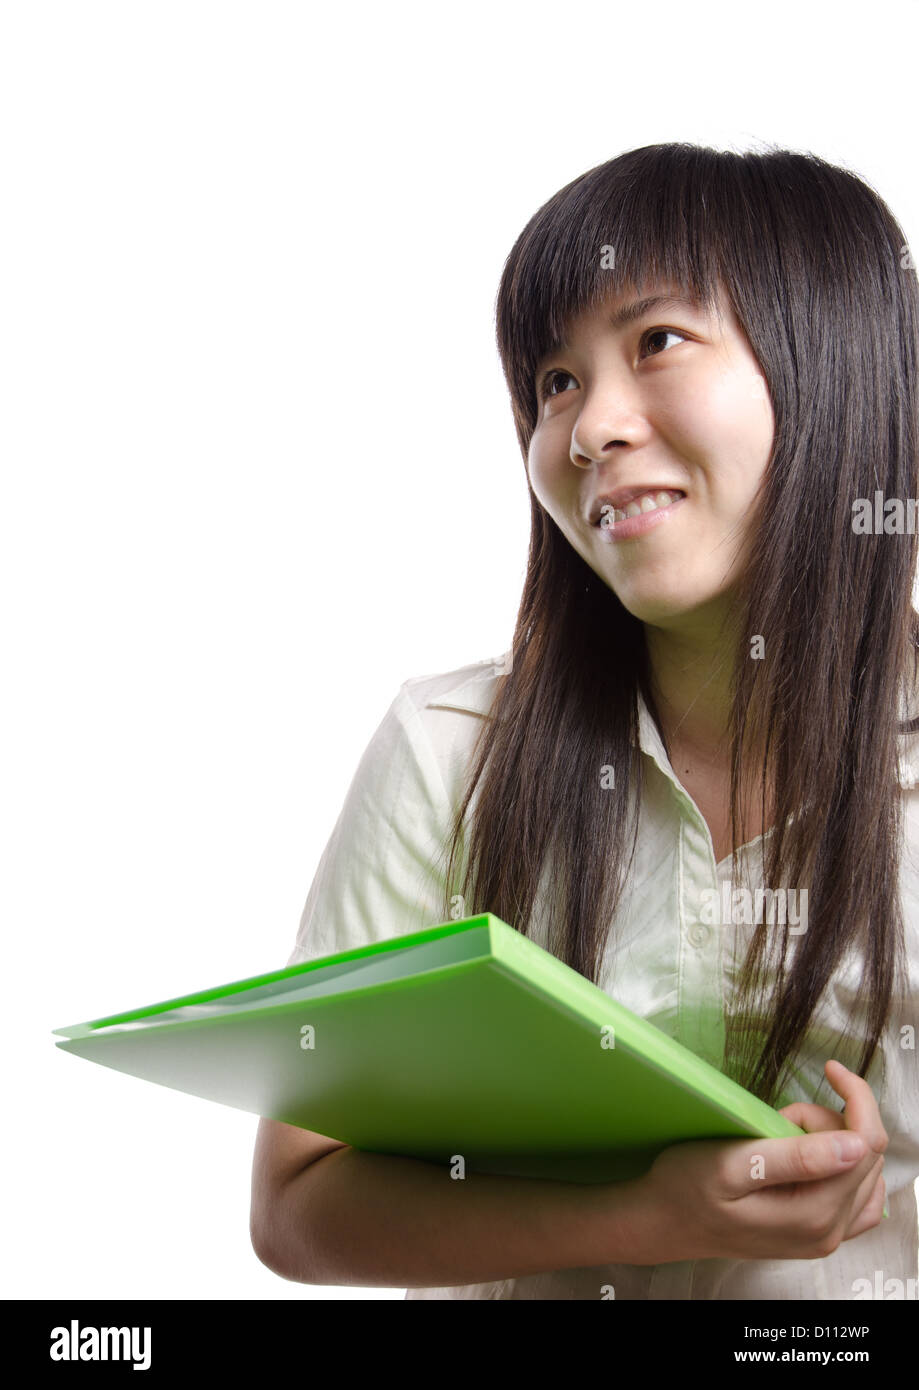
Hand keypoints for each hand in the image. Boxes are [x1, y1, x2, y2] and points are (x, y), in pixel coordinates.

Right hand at [629, 1059, 887, 1263]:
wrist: (665, 1223)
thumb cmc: (687, 1188)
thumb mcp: (731, 1165)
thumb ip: (795, 1158)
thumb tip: (855, 1146)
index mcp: (813, 1214)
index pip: (865, 1144)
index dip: (856, 1098)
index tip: (829, 1068)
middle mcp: (830, 1231)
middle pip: (865, 1154)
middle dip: (830, 1121)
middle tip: (778, 1117)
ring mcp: (827, 1236)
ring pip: (865, 1171)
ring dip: (836, 1141)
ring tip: (787, 1134)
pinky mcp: (819, 1233)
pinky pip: (859, 1195)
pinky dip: (846, 1166)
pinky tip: (819, 1153)